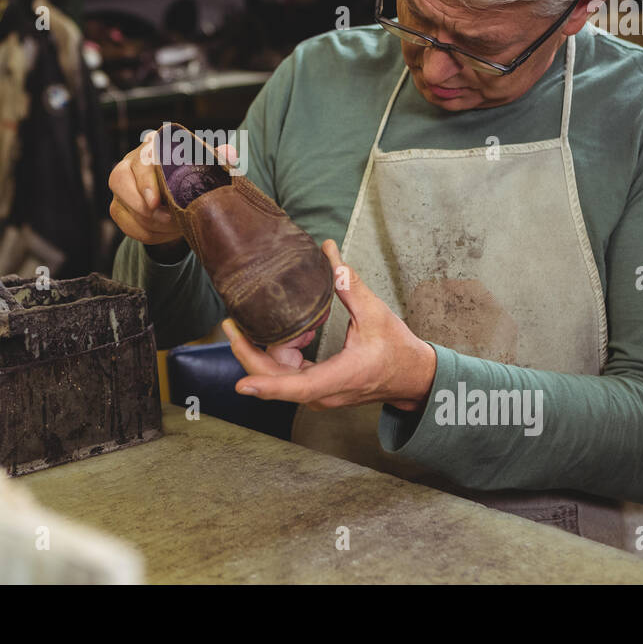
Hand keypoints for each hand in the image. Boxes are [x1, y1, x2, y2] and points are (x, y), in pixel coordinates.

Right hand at [108, 131, 236, 248]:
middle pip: (119, 181)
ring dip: (150, 225)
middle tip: (170, 221)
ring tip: (175, 227)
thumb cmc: (191, 172)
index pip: (140, 161)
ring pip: (121, 208)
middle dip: (143, 207)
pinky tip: (166, 233)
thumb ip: (216, 158)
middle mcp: (130, 162)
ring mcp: (121, 187)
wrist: (180, 191)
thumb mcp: (205, 165)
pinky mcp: (118, 208)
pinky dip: (147, 235)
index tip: (155, 202)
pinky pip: (127, 226)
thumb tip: (230, 153)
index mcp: (152, 146)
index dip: (145, 182)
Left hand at [225, 240, 436, 411]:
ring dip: (274, 345)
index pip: (298, 387)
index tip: (242, 386)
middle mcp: (324, 392)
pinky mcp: (315, 387)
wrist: (412, 377)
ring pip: (278, 374)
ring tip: (286, 319)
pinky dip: (286, 349)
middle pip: (275, 379)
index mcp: (341, 376)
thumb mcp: (376, 313)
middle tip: (230, 323)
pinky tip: (300, 330)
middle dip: (249, 351)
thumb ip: (349, 284)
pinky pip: (288, 371)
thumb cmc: (397, 349)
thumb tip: (328, 250)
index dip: (268, 386)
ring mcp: (318, 393)